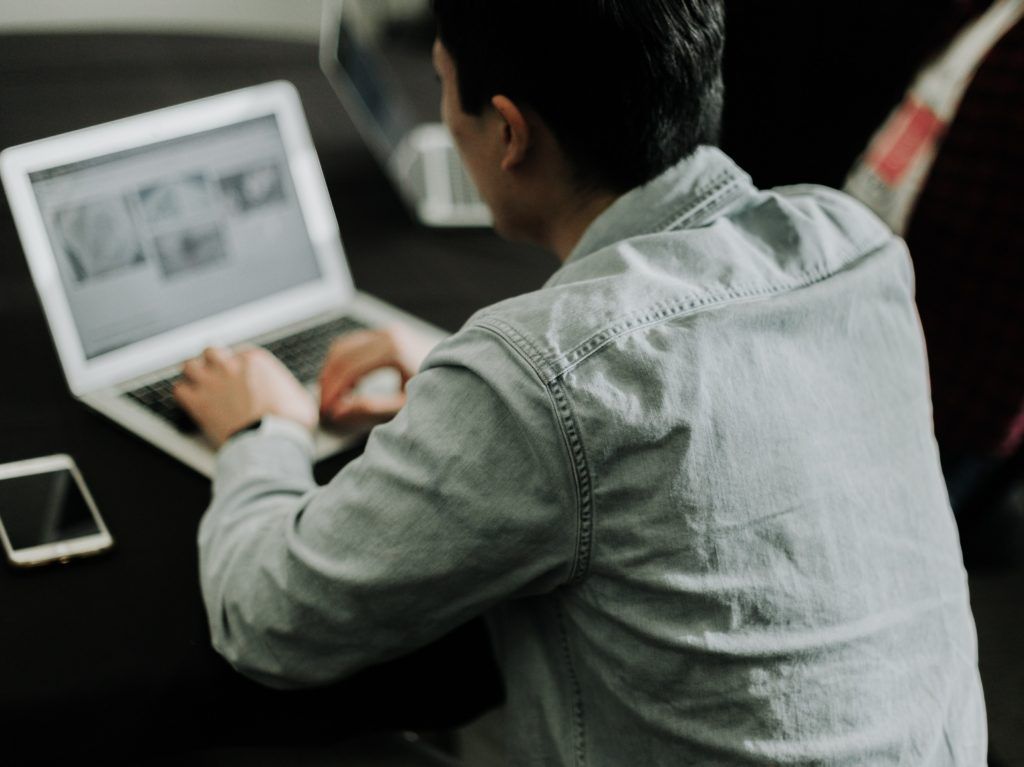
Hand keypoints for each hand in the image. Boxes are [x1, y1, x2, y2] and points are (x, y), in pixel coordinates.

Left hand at [174, 346, 317, 447]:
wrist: (271, 442)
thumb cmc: (288, 422)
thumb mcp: (300, 398)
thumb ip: (291, 390)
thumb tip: (296, 396)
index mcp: (256, 361)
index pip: (240, 351)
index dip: (239, 363)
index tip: (241, 374)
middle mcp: (230, 366)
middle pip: (211, 351)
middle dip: (213, 362)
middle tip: (217, 374)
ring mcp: (211, 383)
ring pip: (189, 365)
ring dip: (193, 374)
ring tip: (198, 383)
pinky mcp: (198, 403)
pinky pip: (179, 389)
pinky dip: (183, 394)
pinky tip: (191, 401)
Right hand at [318, 326, 432, 426]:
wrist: (468, 372)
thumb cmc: (443, 391)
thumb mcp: (408, 406)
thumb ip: (372, 408)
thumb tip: (339, 411)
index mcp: (393, 349)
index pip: (348, 368)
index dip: (332, 392)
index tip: (326, 412)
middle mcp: (389, 334)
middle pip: (340, 354)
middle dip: (327, 381)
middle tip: (324, 407)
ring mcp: (389, 331)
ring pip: (344, 345)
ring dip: (332, 370)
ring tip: (332, 398)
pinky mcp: (390, 334)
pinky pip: (355, 344)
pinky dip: (344, 362)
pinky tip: (347, 386)